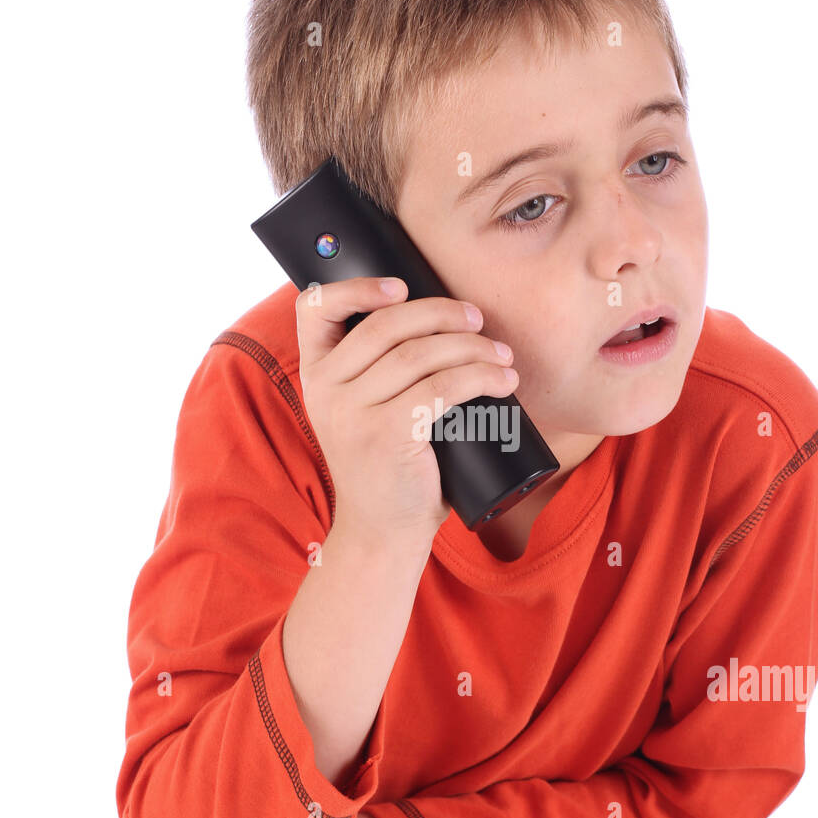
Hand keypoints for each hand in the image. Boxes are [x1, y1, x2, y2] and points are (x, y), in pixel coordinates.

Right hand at [294, 276, 517, 544]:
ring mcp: (353, 413)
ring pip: (420, 354)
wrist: (381, 532)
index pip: (314, 309)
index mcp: (316, 374)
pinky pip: (442, 388)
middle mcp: (326, 390)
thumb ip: (374, 371)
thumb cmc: (385, 465)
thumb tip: (437, 317)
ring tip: (501, 354)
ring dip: (472, 347)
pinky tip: (502, 379)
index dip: (357, 287)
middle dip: (441, 313)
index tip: (400, 286)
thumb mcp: (361, 413)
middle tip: (477, 320)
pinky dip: (481, 376)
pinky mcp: (388, 435)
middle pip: (386, 324)